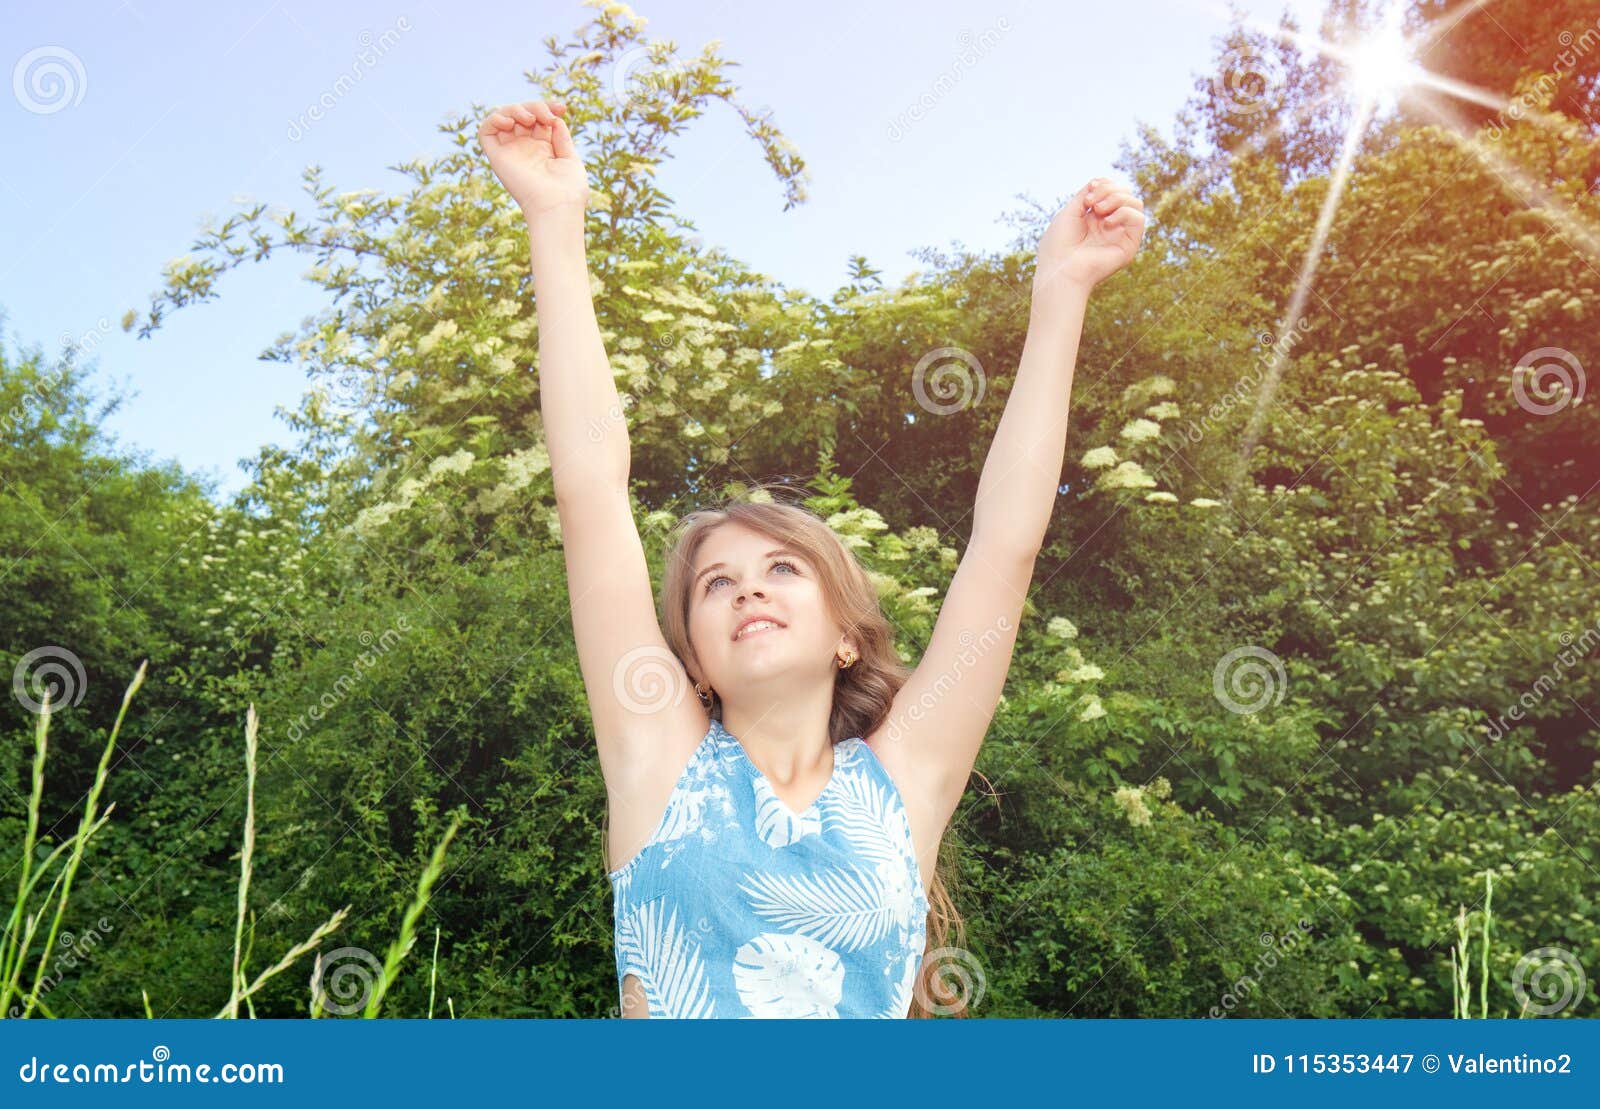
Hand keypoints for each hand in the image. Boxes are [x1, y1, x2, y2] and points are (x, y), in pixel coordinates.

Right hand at [477, 99, 589, 220]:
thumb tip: (555, 119)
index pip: (539, 118)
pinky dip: (494, 118)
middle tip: (547, 116)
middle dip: (535, 106)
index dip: (548, 107)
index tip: (561, 108)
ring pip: (504, 117)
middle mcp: (526, 149)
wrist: (557, 206)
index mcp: (544, 149)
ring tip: (530, 119)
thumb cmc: (568, 189)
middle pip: (522, 114)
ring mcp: (511, 151)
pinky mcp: (497, 157)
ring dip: (516, 109)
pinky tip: (509, 122)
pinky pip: (486, 131)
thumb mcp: (570, 157)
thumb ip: (561, 136)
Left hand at [1034, 176, 1145, 293]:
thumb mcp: (1070, 211)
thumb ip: (1087, 193)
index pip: (1112, 190)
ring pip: (1135, 203)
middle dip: (1109, 189)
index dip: (1103, 184)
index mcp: (1095, 217)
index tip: (1087, 193)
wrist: (1060, 270)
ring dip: (1117, 198)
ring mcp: (1120, 235)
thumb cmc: (1058, 244)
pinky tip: (1107, 222)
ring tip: (1098, 210)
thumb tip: (1100, 180)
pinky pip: (1139, 219)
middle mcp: (1109, 225)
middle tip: (1090, 202)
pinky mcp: (1129, 246)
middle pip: (1125, 193)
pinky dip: (1124, 213)